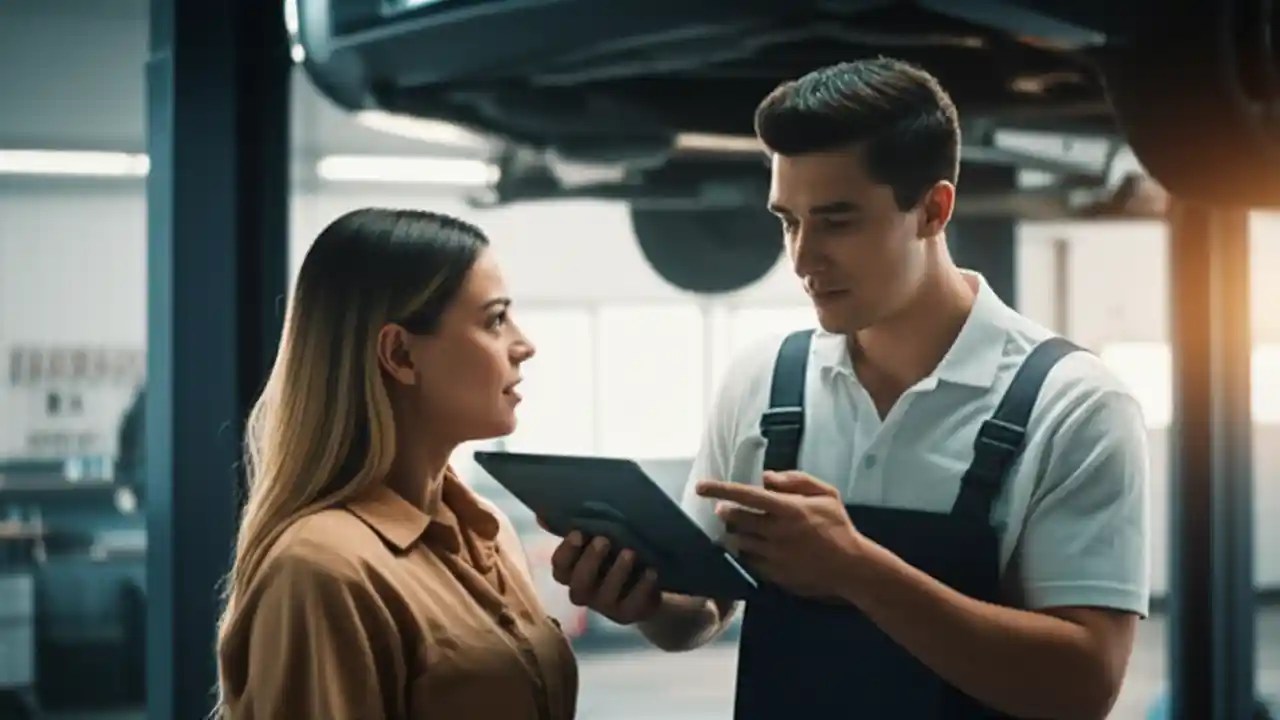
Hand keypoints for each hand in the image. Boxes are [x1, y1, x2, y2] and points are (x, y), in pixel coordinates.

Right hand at [549, 531, 661, 624]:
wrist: (644, 585)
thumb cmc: (613, 557)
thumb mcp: (595, 541)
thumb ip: (572, 529)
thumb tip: (540, 515)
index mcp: (572, 573)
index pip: (559, 567)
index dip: (567, 552)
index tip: (579, 533)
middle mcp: (584, 592)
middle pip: (578, 583)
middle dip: (589, 561)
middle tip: (603, 540)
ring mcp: (605, 607)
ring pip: (604, 595)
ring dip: (617, 573)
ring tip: (630, 552)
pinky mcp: (627, 615)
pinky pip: (633, 604)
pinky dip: (642, 587)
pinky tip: (651, 571)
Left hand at [696, 471, 867, 598]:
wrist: (851, 568)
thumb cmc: (838, 527)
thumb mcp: (826, 494)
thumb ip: (796, 480)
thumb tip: (766, 477)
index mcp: (788, 509)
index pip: (746, 495)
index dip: (720, 490)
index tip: (700, 487)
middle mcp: (776, 532)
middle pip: (735, 520)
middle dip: (726, 513)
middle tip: (726, 511)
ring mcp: (773, 556)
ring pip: (739, 541)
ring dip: (736, 533)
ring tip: (745, 529)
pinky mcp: (772, 575)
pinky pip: (749, 561)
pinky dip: (748, 552)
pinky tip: (757, 548)